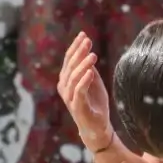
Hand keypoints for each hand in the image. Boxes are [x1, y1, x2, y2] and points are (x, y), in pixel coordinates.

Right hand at [58, 32, 113, 151]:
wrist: (97, 127)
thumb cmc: (95, 104)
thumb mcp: (94, 82)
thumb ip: (89, 69)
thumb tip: (88, 52)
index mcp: (67, 79)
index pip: (70, 60)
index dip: (75, 47)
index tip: (84, 34)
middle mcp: (65, 87)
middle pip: (70, 66)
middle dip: (78, 52)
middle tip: (87, 40)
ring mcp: (69, 97)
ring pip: (73, 77)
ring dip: (83, 64)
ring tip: (93, 55)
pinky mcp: (77, 107)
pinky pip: (78, 91)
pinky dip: (84, 81)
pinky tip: (90, 72)